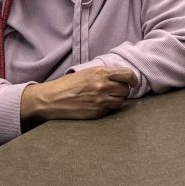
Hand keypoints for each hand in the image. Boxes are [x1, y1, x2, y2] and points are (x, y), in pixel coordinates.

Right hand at [20, 67, 136, 126]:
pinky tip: (96, 105)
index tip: (132, 82)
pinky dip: (106, 108)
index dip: (132, 79)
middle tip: (115, 91)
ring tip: (105, 98)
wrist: (52, 99)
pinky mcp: (97, 112)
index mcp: (101, 73)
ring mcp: (101, 100)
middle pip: (125, 90)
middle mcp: (103, 86)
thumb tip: (120, 76)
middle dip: (122, 90)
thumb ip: (104, 73)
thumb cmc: (68, 84)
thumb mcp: (87, 72)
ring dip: (116, 100)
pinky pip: (110, 110)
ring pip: (120, 101)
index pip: (128, 75)